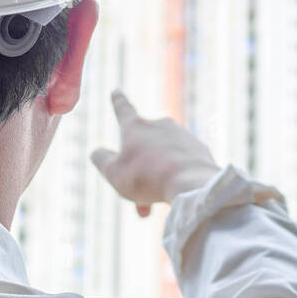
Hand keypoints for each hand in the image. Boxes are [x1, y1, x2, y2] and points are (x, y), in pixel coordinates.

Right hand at [90, 90, 220, 216]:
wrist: (192, 184)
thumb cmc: (147, 178)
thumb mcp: (114, 173)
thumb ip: (102, 160)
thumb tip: (97, 152)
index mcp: (137, 126)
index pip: (123, 110)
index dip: (118, 102)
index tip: (116, 90)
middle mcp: (160, 125)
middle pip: (143, 148)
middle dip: (136, 174)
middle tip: (136, 204)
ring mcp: (182, 135)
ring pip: (161, 160)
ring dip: (154, 181)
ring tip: (152, 207)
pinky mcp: (199, 149)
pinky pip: (181, 165)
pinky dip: (174, 180)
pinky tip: (174, 196)